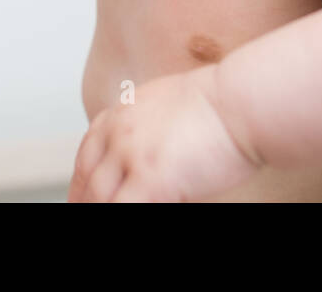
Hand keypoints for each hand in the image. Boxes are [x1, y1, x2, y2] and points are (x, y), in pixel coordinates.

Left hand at [68, 69, 260, 201]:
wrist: (241, 102)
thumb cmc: (226, 106)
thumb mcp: (172, 105)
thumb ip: (152, 127)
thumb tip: (153, 155)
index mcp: (125, 111)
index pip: (89, 148)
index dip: (81, 177)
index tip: (80, 194)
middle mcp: (121, 130)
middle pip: (88, 175)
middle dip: (83, 199)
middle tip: (82, 211)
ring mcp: (132, 154)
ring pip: (99, 197)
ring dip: (99, 209)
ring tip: (105, 215)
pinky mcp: (150, 179)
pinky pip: (121, 208)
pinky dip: (119, 213)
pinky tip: (137, 218)